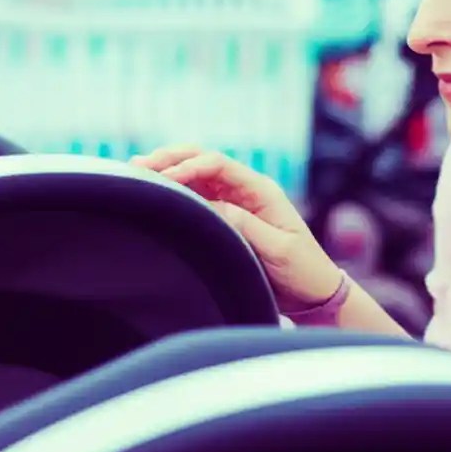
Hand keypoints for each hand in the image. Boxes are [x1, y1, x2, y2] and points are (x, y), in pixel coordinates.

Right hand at [131, 145, 342, 311]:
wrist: (315, 292)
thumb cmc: (302, 270)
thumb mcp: (277, 249)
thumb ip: (245, 225)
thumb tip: (210, 206)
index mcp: (261, 190)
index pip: (218, 165)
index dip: (187, 166)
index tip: (162, 178)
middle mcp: (246, 189)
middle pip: (202, 161)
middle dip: (170, 159)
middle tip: (136, 165)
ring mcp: (235, 201)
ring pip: (196, 176)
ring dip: (167, 171)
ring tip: (135, 173)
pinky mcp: (228, 217)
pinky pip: (197, 197)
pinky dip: (174, 192)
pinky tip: (153, 193)